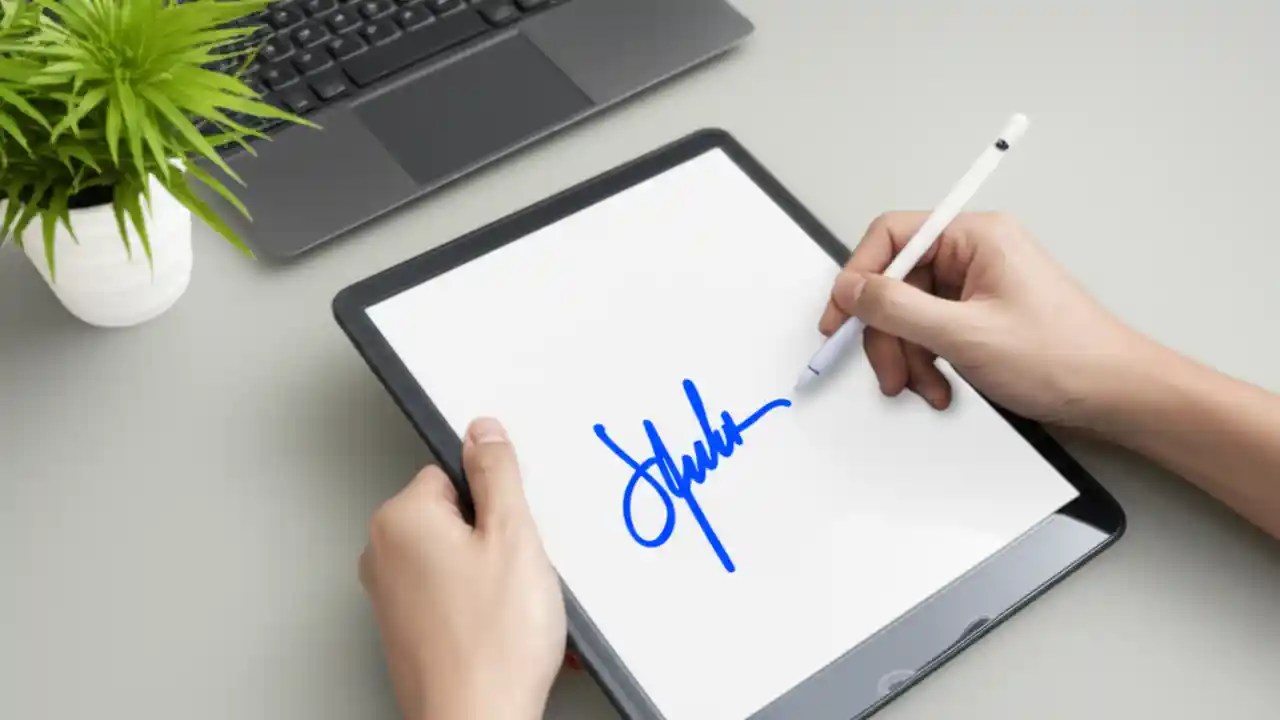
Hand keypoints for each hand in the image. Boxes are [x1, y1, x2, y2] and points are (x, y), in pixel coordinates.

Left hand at [360, 418, 565, 719]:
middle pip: (452, 515)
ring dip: (489, 575)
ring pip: (454, 558)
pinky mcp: (406, 631)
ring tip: (509, 607)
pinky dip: (478, 606)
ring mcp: (390, 597)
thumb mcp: (513, 536)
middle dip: (491, 538)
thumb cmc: (492, 643)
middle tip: (514, 572)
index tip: (508, 530)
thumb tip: (483, 432)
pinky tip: (502, 629)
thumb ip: (497, 472)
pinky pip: (449, 596)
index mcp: (401, 520)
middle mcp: (383, 555)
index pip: (453, 473)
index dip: (494, 501)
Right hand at [819, 211, 1159, 427]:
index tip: (841, 315)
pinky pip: (931, 331)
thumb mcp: (966, 335)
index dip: (858, 276)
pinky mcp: (980, 315)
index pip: (892, 236)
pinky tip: (941, 385)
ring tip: (925, 386)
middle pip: (897, 282)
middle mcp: (975, 253)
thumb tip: (852, 290)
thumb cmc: (1065, 356)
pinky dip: (927, 362)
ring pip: (910, 313)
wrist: (1115, 394)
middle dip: (888, 332)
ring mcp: (977, 286)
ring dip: (908, 355)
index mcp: (976, 237)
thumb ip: (898, 309)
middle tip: (889, 370)